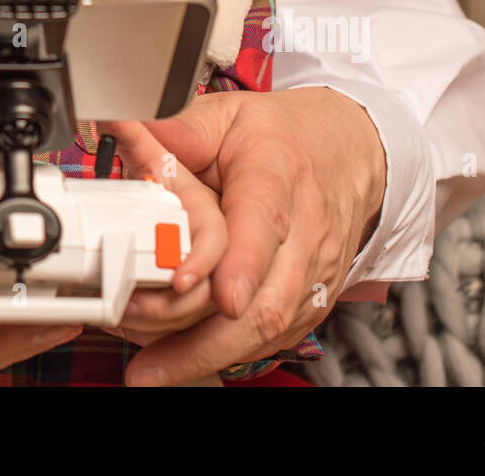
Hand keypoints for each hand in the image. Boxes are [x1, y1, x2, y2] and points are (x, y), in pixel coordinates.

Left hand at [100, 87, 385, 384]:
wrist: (348, 151)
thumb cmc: (281, 136)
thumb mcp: (229, 113)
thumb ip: (182, 129)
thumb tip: (136, 129)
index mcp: (277, 175)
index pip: (263, 222)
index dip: (240, 264)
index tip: (216, 295)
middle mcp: (304, 230)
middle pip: (266, 297)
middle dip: (208, 338)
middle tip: (150, 359)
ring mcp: (313, 270)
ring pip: (269, 326)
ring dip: (210, 354)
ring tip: (154, 370)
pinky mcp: (312, 298)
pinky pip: (273, 336)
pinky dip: (229, 352)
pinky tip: (186, 360)